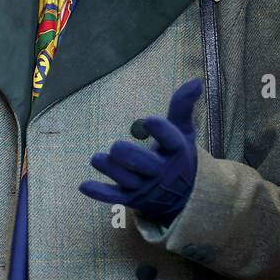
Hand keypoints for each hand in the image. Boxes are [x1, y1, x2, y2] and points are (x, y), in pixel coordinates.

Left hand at [79, 78, 201, 223]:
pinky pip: (115, 197)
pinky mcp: (132, 198)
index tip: (150, 120)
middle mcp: (161, 172)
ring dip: (111, 171)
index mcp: (176, 152)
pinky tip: (84, 186)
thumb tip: (195, 81)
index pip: (172, 142)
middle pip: (147, 166)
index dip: (162, 132)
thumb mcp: (183, 131)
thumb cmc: (178, 155)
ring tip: (96, 158)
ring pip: (128, 181)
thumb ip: (182, 107)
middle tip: (117, 147)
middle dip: (132, 157)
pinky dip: (100, 193)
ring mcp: (145, 187)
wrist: (185, 195)